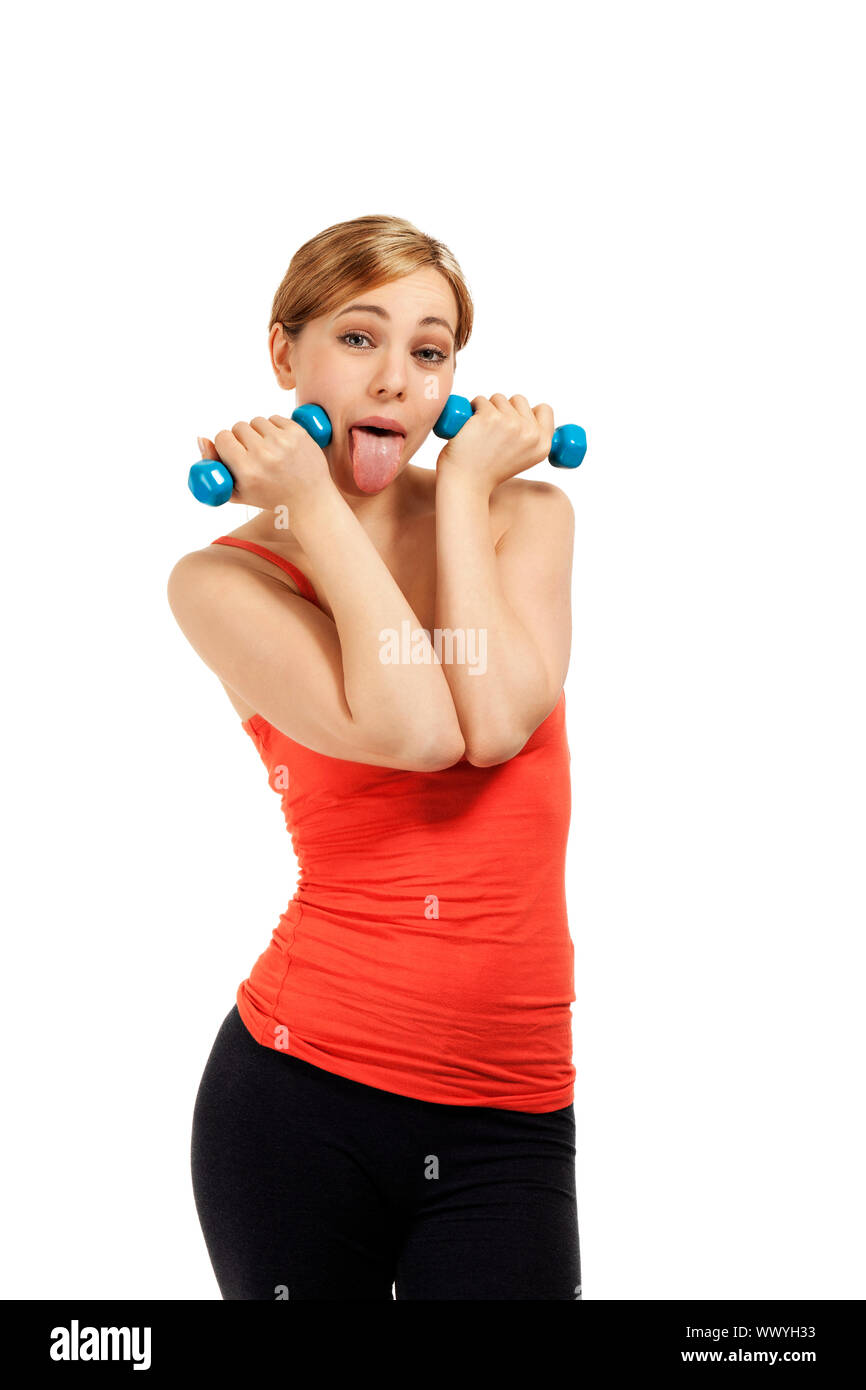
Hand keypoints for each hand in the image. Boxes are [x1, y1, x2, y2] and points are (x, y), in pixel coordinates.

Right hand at [198, 415, 331, 509]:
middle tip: (252, 453)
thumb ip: (214, 467)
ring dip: (258, 432)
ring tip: (267, 450)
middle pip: (239, 426)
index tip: (233, 452)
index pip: (222, 437)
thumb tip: (201, 438)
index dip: (225, 444)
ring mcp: (283, 442)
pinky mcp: (298, 433)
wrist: (310, 501)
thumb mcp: (236, 491)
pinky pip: (275, 418)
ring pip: (257, 421)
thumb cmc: (269, 498)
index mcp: (246, 471)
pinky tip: (279, 445)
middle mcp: (264, 455)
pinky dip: (274, 428)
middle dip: (242, 438)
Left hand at [436, 394, 554, 489]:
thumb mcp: (522, 457)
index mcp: (543, 445)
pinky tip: (469, 428)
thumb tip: (532, 412)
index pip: (544, 409)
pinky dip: (472, 409)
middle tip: (492, 433)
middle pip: (519, 400)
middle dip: (503, 409)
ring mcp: (511, 423)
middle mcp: (531, 434)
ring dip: (487, 409)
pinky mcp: (489, 417)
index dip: (527, 411)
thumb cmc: (489, 471)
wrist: (466, 485)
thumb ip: (530, 436)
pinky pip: (481, 400)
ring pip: (499, 398)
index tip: (513, 422)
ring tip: (480, 433)